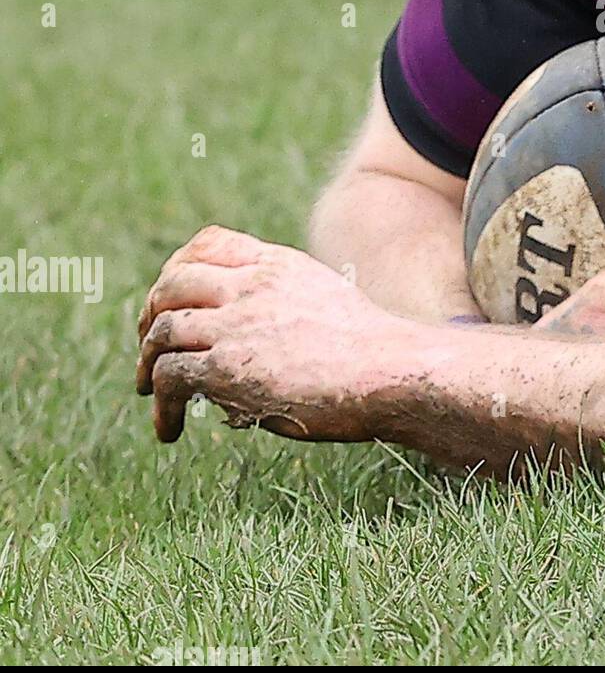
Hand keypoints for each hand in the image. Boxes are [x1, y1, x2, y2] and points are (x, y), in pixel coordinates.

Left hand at [136, 225, 423, 442]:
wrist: (390, 371)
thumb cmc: (369, 349)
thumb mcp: (324, 299)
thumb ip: (281, 304)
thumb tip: (244, 343)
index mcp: (277, 264)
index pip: (208, 243)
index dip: (177, 268)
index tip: (168, 299)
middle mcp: (252, 286)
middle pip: (172, 284)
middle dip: (149, 316)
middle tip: (148, 348)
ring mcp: (236, 325)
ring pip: (162, 332)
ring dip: (147, 366)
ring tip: (151, 393)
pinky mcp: (226, 368)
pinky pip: (170, 377)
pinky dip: (161, 405)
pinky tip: (169, 429)